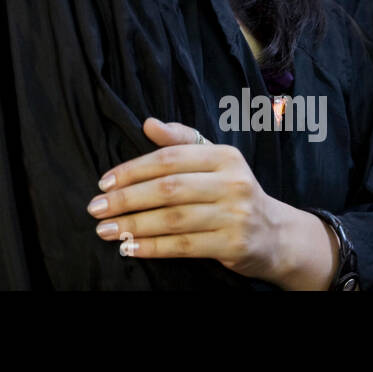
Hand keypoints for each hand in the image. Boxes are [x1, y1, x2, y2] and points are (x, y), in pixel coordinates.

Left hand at [86, 117, 336, 288]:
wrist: (276, 235)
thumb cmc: (233, 192)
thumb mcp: (214, 160)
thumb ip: (180, 141)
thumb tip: (148, 123)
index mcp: (224, 156)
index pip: (170, 158)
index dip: (133, 170)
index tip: (104, 182)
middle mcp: (232, 182)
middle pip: (169, 189)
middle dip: (127, 199)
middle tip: (96, 208)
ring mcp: (235, 215)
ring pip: (173, 219)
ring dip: (133, 225)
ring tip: (105, 230)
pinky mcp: (233, 245)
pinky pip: (183, 246)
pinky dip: (152, 247)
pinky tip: (129, 248)